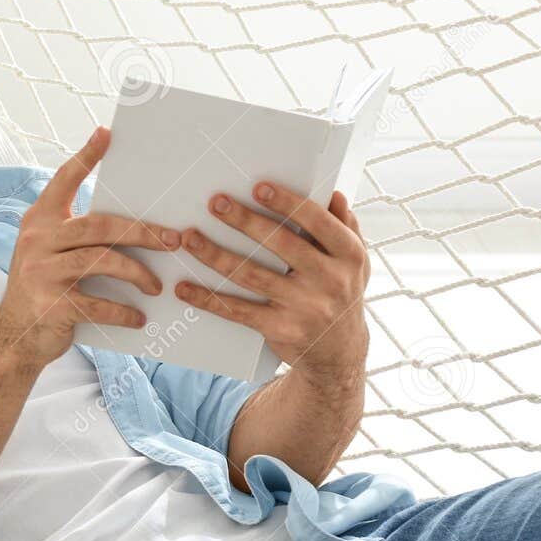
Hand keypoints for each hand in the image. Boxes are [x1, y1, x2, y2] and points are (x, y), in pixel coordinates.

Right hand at [0, 126, 181, 369]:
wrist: (13, 338)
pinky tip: (139, 317)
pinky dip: (123, 311)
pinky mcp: (52, 305)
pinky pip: (97, 304)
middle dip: (142, 232)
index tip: (107, 133)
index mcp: (39, 221)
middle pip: (99, 226)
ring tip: (157, 286)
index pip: (64, 180)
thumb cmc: (42, 291)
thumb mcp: (49, 254)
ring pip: (101, 260)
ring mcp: (42, 272)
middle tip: (174, 240)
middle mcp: (37, 241)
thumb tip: (131, 225)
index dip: (86, 157)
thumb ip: (76, 235)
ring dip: (137, 273)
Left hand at [174, 181, 368, 384]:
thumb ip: (345, 228)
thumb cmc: (341, 294)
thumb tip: (333, 195)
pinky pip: (238, 310)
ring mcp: (305, 306)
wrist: (338, 352)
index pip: (318, 223)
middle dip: (245, 221)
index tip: (258, 188)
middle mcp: (330, 280)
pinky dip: (208, 298)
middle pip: (281, 244)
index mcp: (349, 256)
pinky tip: (185, 288)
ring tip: (190, 238)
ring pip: (252, 275)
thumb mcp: (355, 263)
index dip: (287, 203)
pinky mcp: (280, 329)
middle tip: (217, 203)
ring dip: (217, 255)